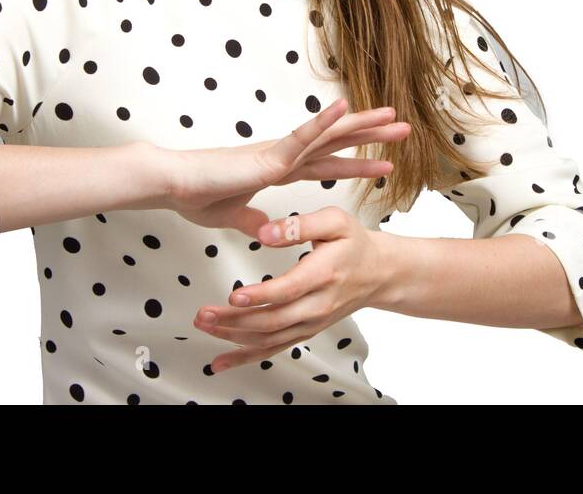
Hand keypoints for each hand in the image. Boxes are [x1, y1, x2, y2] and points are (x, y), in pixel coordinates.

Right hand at [166, 97, 409, 235]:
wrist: (171, 185)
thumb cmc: (194, 196)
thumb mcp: (233, 216)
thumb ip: (254, 220)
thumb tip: (270, 231)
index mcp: (277, 168)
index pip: (327, 164)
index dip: (357, 163)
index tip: (386, 164)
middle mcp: (283, 155)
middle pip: (337, 143)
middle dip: (372, 137)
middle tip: (405, 129)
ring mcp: (277, 152)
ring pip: (329, 134)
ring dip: (361, 125)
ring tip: (392, 115)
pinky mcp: (267, 155)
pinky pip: (301, 136)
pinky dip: (323, 122)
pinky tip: (343, 108)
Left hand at [192, 206, 395, 372]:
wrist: (378, 273)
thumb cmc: (354, 244)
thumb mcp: (335, 221)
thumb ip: (299, 225)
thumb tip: (265, 233)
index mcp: (324, 274)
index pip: (289, 290)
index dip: (261, 296)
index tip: (235, 296)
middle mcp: (317, 305)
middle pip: (273, 321)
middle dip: (235, 321)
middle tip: (204, 314)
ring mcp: (310, 323)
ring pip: (269, 338)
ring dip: (234, 337)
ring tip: (204, 326)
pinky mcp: (304, 331)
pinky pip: (273, 349)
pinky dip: (245, 357)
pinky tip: (220, 361)